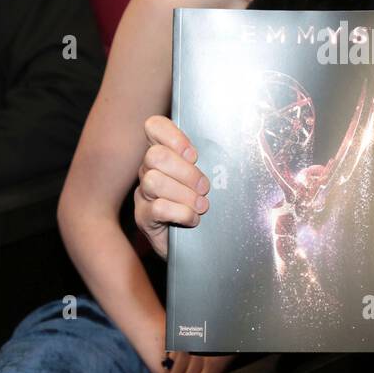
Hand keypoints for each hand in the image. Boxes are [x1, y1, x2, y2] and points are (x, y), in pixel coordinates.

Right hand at [134, 115, 209, 258]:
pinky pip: (158, 208)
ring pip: (154, 180)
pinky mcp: (143, 218)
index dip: (173, 136)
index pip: (154, 127)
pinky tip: (193, 219)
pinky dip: (181, 213)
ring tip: (202, 206)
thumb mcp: (207, 178)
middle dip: (186, 172)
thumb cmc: (203, 205)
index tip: (194, 155)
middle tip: (204, 187)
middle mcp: (148, 170)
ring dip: (184, 194)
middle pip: (156, 155)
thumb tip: (230, 152)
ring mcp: (143, 194)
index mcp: (165, 154)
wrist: (195, 245)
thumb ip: (211, 161)